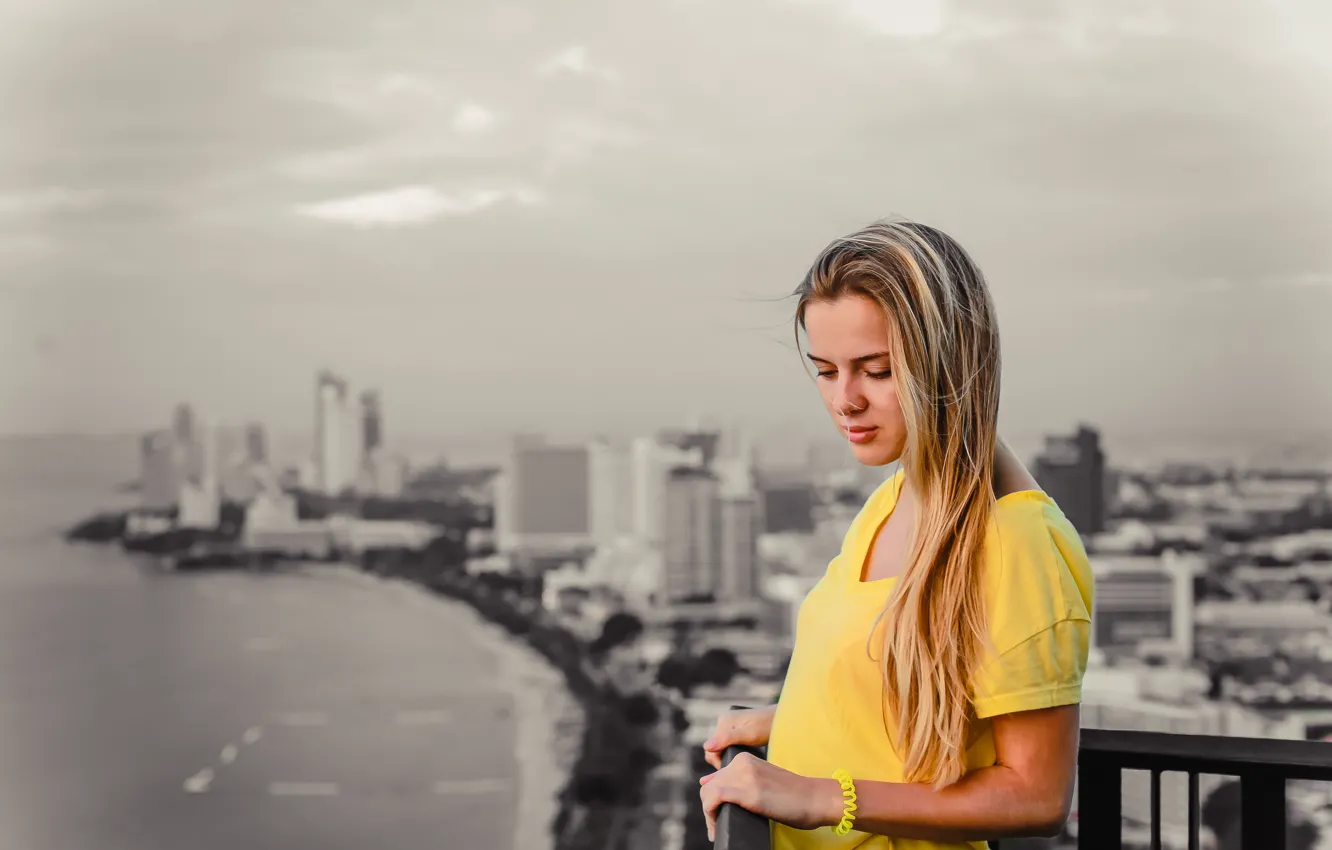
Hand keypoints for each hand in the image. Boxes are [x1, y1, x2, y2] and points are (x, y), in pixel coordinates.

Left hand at [698, 752, 836, 841]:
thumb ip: (736, 779)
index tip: (717, 815)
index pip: (715, 778)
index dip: (712, 798)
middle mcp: (741, 763)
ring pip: (707, 793)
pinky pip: (713, 799)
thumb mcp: (761, 781)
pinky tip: (716, 828)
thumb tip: (705, 782)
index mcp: (744, 758)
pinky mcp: (747, 792)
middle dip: (708, 809)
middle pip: (708, 787)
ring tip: (716, 829)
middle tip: (716, 826)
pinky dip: (710, 816)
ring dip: (708, 815)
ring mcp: (744, 776)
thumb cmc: (792, 795)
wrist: (815, 798)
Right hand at [702, 705, 774, 769]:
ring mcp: (730, 726)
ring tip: (742, 767)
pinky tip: (743, 760)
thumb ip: (727, 739)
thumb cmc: (769, 726)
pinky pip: (728, 745)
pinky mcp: (737, 731)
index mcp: (724, 721)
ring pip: (721, 748)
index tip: (732, 771)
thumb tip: (707, 747)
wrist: (784, 720)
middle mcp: (724, 722)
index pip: (710, 748)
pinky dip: (733, 754)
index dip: (718, 762)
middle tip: (738, 771)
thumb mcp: (749, 735)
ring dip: (728, 758)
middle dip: (722, 761)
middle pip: (714, 748)